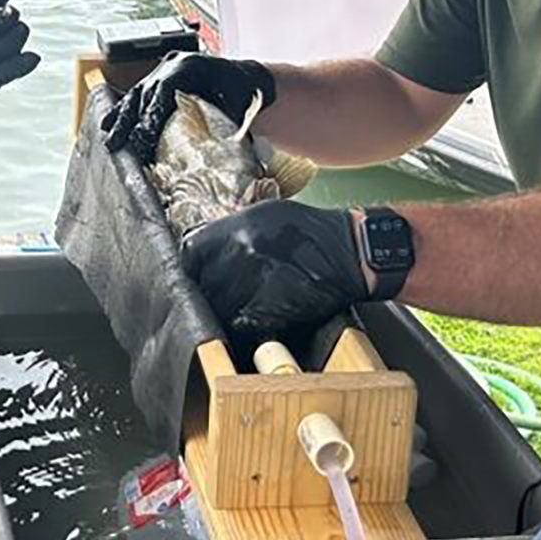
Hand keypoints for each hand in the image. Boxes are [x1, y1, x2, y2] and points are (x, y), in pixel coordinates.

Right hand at [101, 52, 276, 161]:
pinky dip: (122, 111)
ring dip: (121, 120)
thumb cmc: (244, 91)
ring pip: (135, 94)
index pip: (164, 90)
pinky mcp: (157, 78)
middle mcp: (171, 63)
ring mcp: (162, 68)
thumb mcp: (237, 106)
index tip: (142, 138)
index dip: (151, 114)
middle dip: (131, 123)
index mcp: (190, 66)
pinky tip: (106, 126)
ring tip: (110, 142)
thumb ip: (223, 127)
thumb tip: (213, 156)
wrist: (247, 76)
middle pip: (144, 94)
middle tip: (119, 146)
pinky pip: (135, 94)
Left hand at [179, 200, 367, 337]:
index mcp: (236, 227)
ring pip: (218, 306)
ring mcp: (254, 280)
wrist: (350, 252)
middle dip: (210, 291)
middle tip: (223, 294)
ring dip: (224, 310)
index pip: (191, 254)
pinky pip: (240, 322)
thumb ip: (231, 230)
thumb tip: (205, 248)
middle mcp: (240, 251)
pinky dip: (242, 324)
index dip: (194, 268)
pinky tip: (252, 318)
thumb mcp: (265, 215)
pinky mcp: (268, 308)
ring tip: (239, 307)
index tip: (199, 275)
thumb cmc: (310, 231)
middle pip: (203, 283)